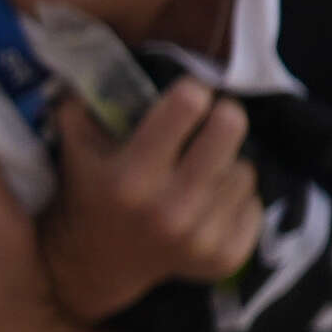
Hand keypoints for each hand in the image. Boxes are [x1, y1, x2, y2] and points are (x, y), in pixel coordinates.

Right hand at [33, 71, 263, 322]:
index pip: (189, 103)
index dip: (190, 94)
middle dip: (222, 120)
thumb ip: (85, 104)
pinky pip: (254, 204)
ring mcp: (199, 238)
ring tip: (196, 180)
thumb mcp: (76, 149)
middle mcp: (168, 210)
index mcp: (131, 178)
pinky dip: (235, 203)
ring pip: (246, 170)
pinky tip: (205, 210)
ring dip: (225, 168)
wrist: (90, 268)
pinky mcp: (223, 258)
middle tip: (209, 127)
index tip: (184, 102)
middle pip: (231, 127)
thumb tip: (98, 63)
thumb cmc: (88, 195)